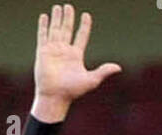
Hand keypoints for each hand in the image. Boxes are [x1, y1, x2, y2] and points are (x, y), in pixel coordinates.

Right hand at [31, 5, 120, 123]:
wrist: (55, 97)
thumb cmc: (72, 91)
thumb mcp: (91, 80)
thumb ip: (103, 71)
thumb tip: (119, 68)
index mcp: (76, 56)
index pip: (81, 36)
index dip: (84, 26)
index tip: (86, 16)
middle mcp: (64, 51)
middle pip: (67, 30)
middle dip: (68, 18)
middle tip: (68, 6)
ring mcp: (53, 51)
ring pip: (55, 30)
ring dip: (57, 18)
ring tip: (58, 7)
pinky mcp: (43, 52)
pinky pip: (43, 36)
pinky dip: (43, 26)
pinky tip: (45, 16)